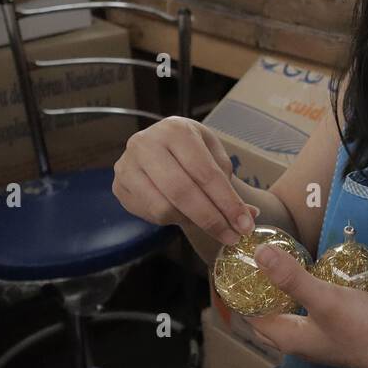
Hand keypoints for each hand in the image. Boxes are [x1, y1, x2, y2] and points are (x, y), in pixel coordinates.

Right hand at [112, 115, 256, 246]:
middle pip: (182, 192)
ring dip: (191, 221)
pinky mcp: (119, 186)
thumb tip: (248, 216)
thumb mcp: (214, 156)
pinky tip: (184, 214)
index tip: (245, 225)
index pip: (205, 172)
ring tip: (207, 221)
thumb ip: (229, 186)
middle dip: (211, 219)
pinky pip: (150, 214)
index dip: (227, 202)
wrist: (162, 145)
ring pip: (164, 207)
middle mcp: (146, 143)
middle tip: (232, 237)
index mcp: (176, 130)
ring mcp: (127, 165)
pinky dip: (172, 220)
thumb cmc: (193, 151)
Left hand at [249, 244, 367, 367]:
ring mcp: (318, 340)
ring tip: (277, 268)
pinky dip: (300, 298)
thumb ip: (291, 278)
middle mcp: (298, 343)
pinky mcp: (335, 334)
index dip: (239, 293)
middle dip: (256, 296)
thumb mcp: (325, 298)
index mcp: (287, 338)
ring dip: (279, 297)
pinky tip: (311, 282)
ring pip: (288, 317)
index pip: (250, 315)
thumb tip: (257, 254)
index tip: (235, 264)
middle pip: (267, 319)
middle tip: (253, 265)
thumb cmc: (361, 327)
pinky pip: (306, 315)